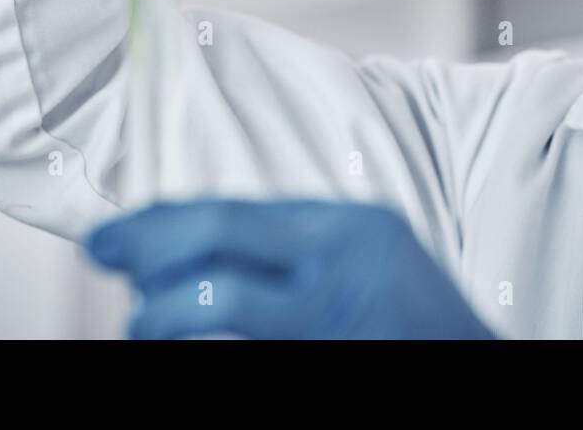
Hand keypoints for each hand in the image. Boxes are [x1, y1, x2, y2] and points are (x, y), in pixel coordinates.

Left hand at [86, 199, 496, 339]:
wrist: (478, 371)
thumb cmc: (411, 321)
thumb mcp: (365, 255)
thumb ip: (295, 245)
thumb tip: (195, 242)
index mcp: (347, 226)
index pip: (234, 210)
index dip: (163, 219)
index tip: (118, 233)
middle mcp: (342, 263)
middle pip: (220, 239)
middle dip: (148, 246)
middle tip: (104, 254)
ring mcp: (335, 319)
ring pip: (221, 303)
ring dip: (164, 310)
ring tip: (141, 321)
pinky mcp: (328, 361)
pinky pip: (243, 356)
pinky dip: (202, 354)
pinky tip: (177, 350)